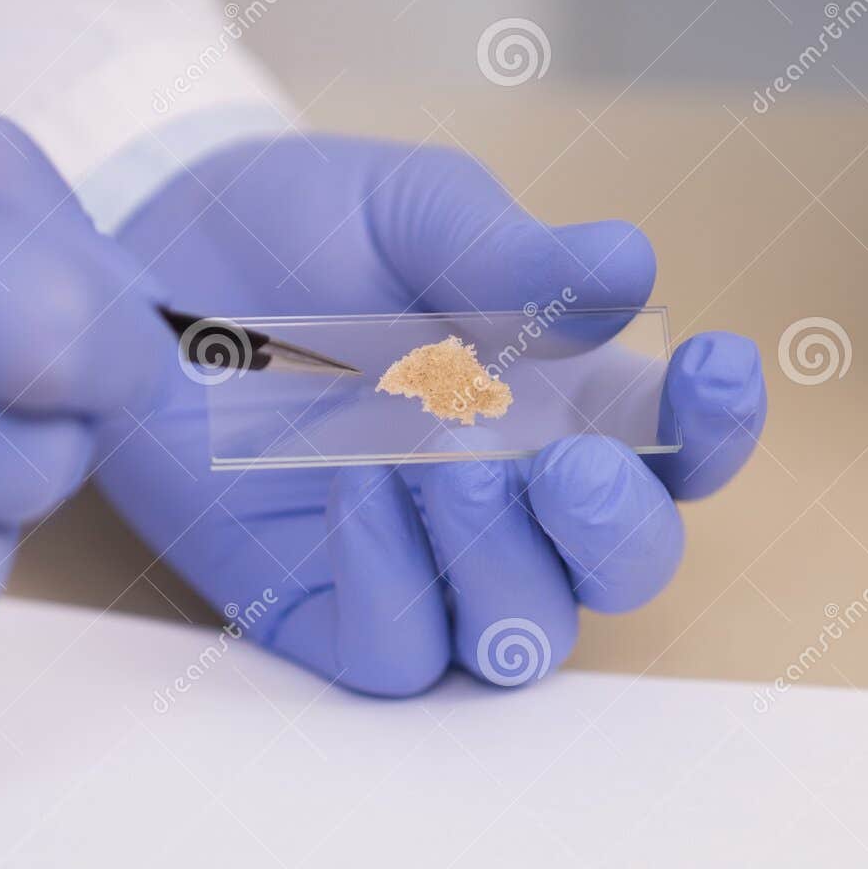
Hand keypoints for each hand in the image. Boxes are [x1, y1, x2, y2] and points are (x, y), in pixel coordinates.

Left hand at [96, 135, 765, 695]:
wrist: (151, 269)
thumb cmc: (300, 238)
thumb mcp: (411, 214)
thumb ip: (510, 254)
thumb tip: (627, 270)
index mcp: (568, 408)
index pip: (682, 456)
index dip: (716, 435)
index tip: (708, 372)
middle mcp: (514, 507)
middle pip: (622, 573)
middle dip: (614, 529)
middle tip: (564, 461)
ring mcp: (428, 571)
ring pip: (522, 635)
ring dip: (499, 558)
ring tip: (435, 456)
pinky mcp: (331, 615)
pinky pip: (400, 654)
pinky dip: (393, 585)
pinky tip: (350, 491)